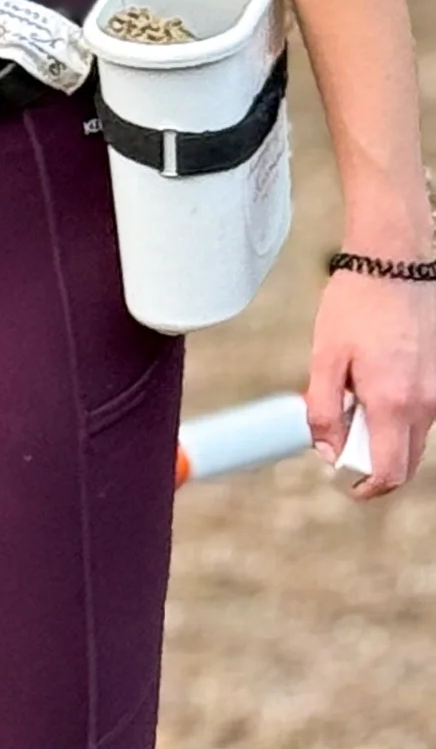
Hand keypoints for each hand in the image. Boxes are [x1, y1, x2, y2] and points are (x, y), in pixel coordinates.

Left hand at [306, 268, 435, 495]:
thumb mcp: (326, 356)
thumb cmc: (357, 304)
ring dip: (388, 434)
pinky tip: (378, 381)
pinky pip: (425, 412)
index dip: (366, 486)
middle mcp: (428, 404)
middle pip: (407, 462)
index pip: (390, 472)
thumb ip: (323, 409)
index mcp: (395, 403)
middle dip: (376, 463)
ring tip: (357, 396)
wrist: (395, 262)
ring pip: (417, 437)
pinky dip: (402, 412)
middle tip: (345, 441)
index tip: (347, 482)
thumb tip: (326, 450)